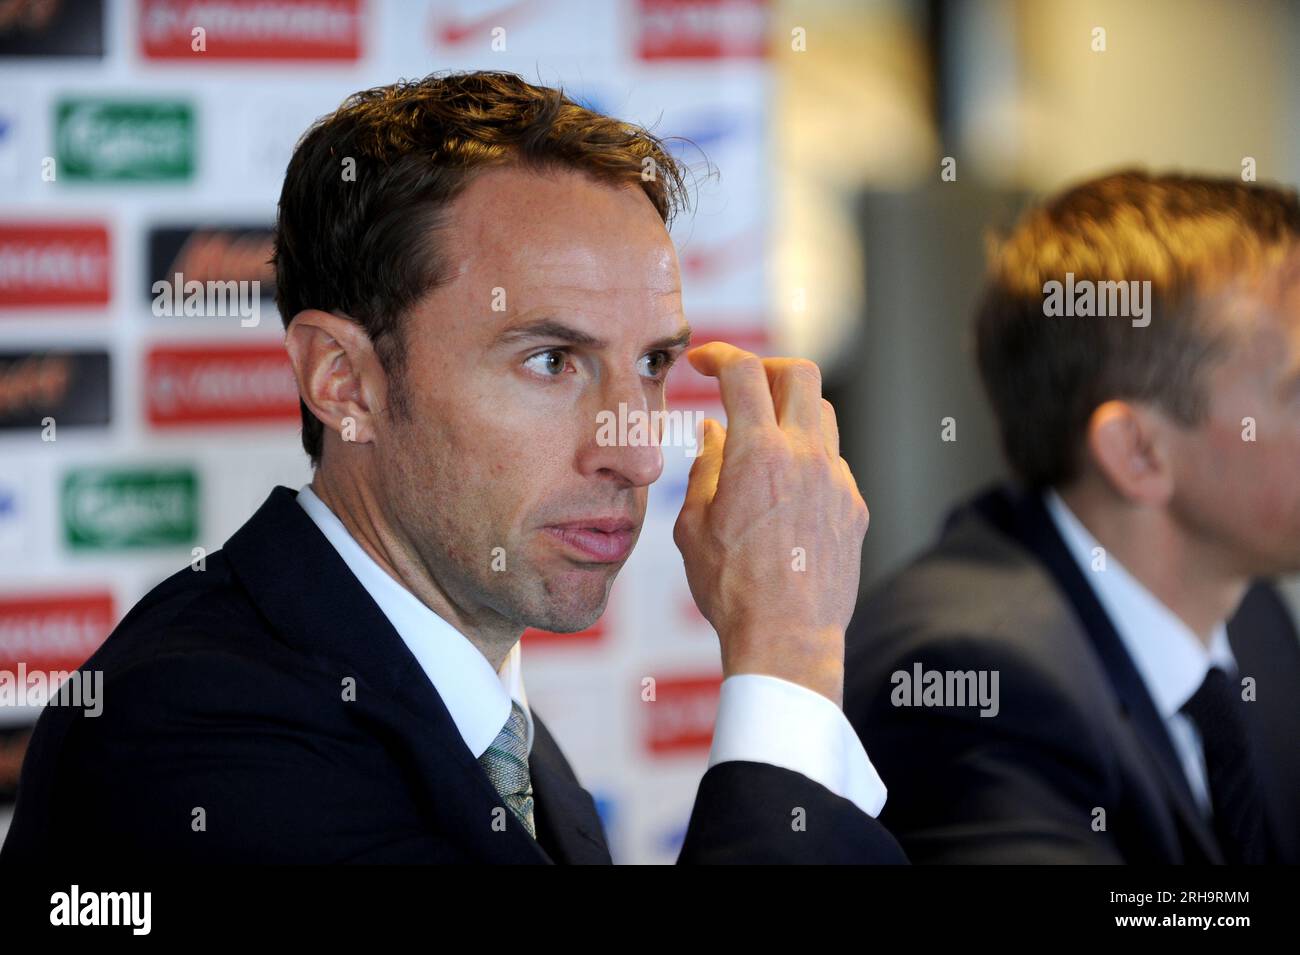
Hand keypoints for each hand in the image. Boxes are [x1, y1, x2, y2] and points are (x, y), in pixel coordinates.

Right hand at [672, 342, 869, 706]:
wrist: (786, 637)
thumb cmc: (730, 588)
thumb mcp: (694, 525)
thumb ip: (705, 467)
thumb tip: (713, 430)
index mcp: (758, 454)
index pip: (743, 372)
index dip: (719, 354)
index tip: (703, 361)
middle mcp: (805, 456)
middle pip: (799, 373)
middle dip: (767, 368)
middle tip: (743, 387)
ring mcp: (837, 480)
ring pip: (823, 414)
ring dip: (792, 411)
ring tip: (764, 437)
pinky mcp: (854, 507)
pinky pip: (834, 463)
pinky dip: (809, 460)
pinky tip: (786, 492)